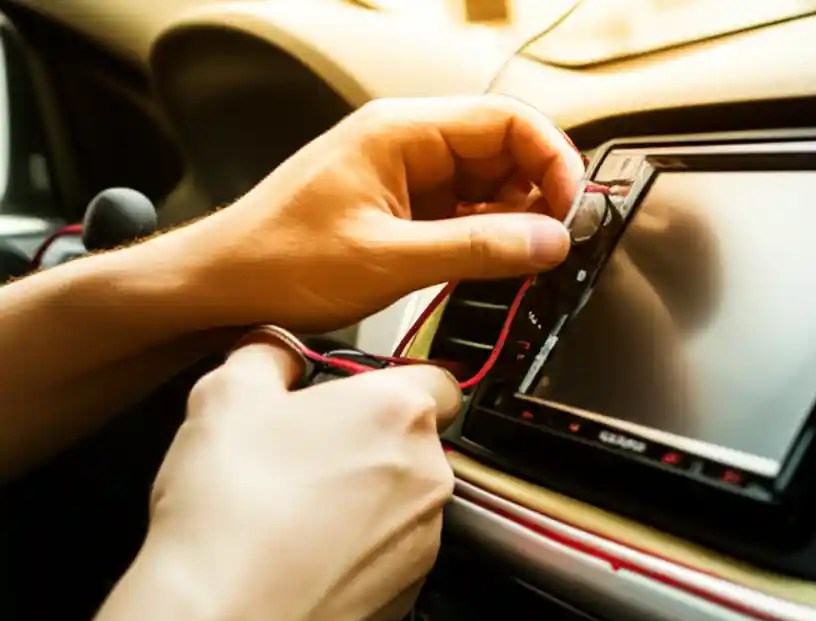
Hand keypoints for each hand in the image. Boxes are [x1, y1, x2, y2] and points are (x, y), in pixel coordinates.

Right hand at [140, 337, 460, 620]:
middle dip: (366, 443)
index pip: (433, 377)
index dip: (389, 382)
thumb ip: (265, 356)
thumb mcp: (225, 395)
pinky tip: (303, 556)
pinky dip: (357, 552)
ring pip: (402, 500)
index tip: (350, 396)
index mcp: (398, 411)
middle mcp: (428, 471)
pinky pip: (390, 555)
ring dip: (363, 499)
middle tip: (302, 457)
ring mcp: (425, 536)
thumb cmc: (230, 507)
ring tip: (293, 513)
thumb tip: (276, 351)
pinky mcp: (409, 590)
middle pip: (412, 441)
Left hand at [150, 96, 583, 331]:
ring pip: (489, 184)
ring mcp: (406, 176)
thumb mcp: (390, 260)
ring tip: (529, 260)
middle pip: (505, 149)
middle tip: (560, 241)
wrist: (221, 287)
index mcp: (402, 132)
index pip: (507, 120)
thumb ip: (478, 251)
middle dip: (541, 192)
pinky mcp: (402, 208)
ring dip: (517, 219)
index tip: (575, 206)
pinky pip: (465, 213)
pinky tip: (496, 265)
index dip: (553, 158)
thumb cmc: (280, 260)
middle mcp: (408, 144)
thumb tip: (550, 241)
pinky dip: (489, 237)